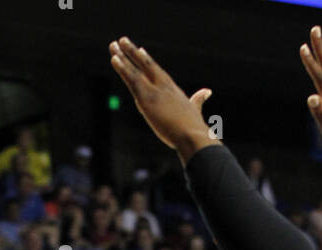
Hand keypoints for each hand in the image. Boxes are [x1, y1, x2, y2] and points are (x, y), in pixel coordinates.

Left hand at [109, 37, 214, 162]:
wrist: (192, 136)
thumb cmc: (195, 129)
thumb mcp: (196, 110)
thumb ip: (198, 100)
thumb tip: (207, 91)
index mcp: (174, 90)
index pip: (157, 73)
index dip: (147, 62)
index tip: (140, 50)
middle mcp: (164, 86)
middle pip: (146, 66)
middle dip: (133, 54)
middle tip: (122, 41)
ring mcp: (155, 91)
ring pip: (136, 70)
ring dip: (123, 56)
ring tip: (113, 45)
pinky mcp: (147, 99)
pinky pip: (132, 80)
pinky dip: (123, 68)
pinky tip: (114, 58)